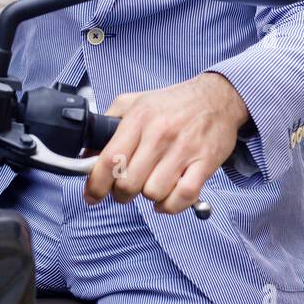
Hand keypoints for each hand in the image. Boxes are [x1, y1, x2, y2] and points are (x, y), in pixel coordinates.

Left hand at [85, 73, 249, 214]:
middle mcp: (160, 133)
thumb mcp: (134, 103)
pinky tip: (166, 199)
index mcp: (139, 118)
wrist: (217, 96)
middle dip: (122, 194)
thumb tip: (86, 157)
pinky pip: (182, 196)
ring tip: (151, 186)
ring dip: (148, 197)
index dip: (96, 185)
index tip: (92, 196)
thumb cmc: (173, 103)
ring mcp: (184, 149)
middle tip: (126, 190)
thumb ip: (107, 126)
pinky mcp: (204, 163)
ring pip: (154, 192)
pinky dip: (170, 206)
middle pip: (129, 182)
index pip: (109, 159)